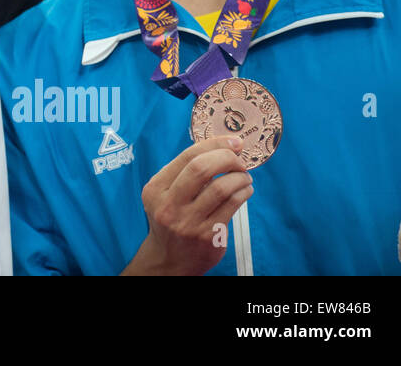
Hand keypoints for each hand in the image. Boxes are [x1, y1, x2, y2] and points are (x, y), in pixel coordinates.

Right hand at [122, 136, 252, 275]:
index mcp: (155, 189)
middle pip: (201, 169)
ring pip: (221, 188)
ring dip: (240, 177)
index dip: (213, 145)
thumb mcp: (165, 194)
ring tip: (244, 177)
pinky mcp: (208, 236)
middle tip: (239, 159)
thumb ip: (184, 173)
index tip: (232, 142)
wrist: (169, 259)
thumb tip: (222, 147)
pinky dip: (243, 192)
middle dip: (227, 158)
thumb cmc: (172, 219)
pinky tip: (245, 190)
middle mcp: (169, 206)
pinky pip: (232, 206)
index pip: (186, 157)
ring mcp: (189, 223)